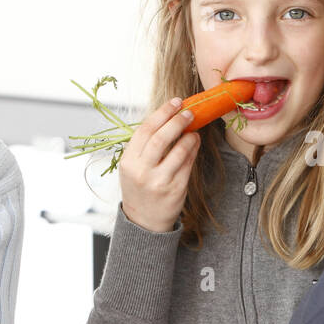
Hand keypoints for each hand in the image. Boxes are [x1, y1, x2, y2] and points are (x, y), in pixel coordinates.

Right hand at [118, 98, 199, 232]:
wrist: (144, 221)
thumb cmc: (140, 187)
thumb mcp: (133, 167)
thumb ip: (145, 145)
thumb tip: (167, 117)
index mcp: (128, 161)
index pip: (145, 131)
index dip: (162, 113)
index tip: (176, 103)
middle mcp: (141, 171)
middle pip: (160, 138)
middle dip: (177, 121)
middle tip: (189, 112)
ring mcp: (159, 181)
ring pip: (178, 151)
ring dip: (189, 136)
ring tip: (194, 129)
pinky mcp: (176, 189)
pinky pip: (188, 164)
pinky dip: (193, 150)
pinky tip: (194, 143)